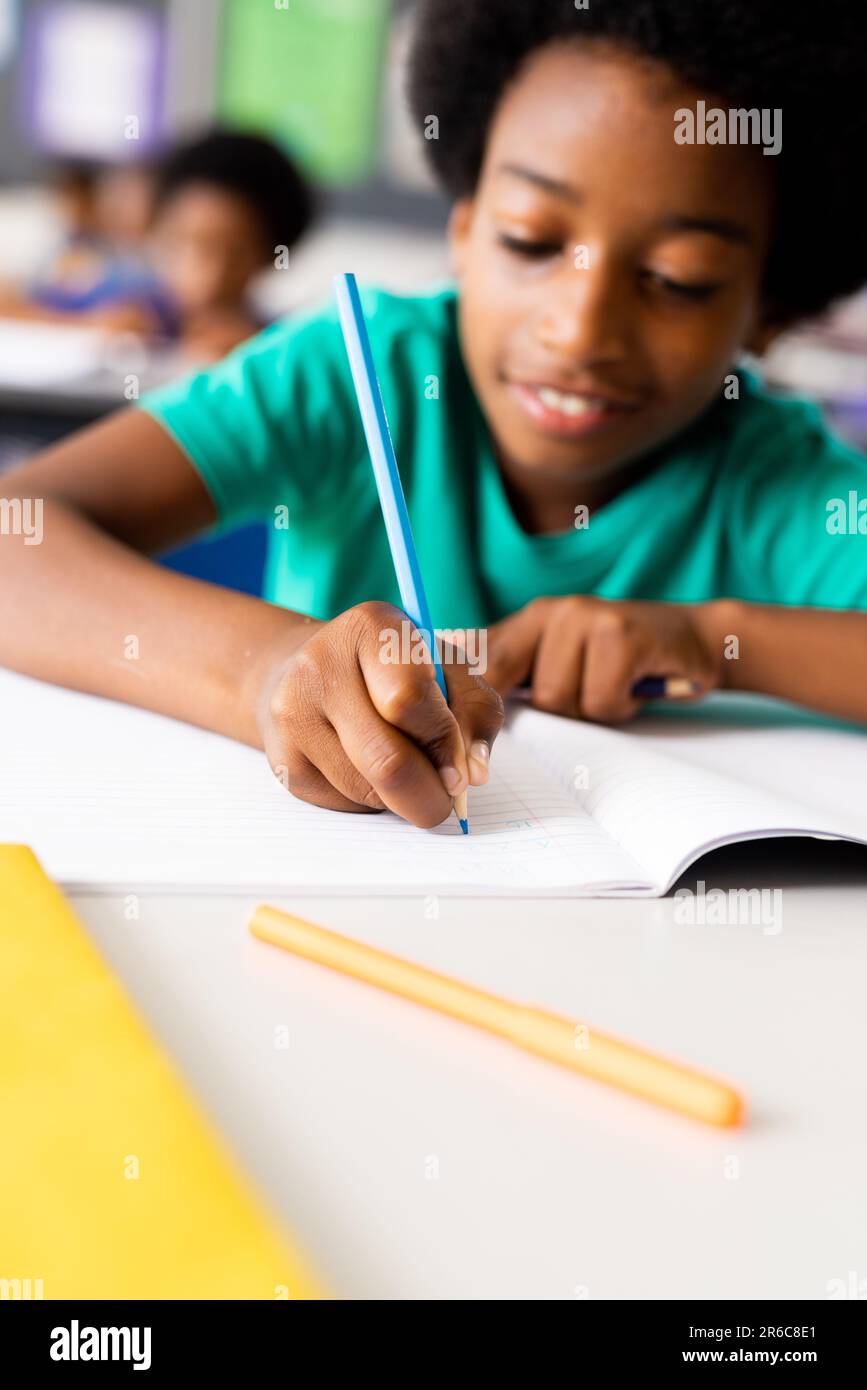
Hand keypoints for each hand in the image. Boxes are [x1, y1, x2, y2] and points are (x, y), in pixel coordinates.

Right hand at [256, 601, 504, 824]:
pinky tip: (368, 770)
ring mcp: (293, 715)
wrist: (312, 672)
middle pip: (387, 761)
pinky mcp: (283, 761)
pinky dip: (372, 802)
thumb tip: (472, 775)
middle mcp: (320, 666)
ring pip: (368, 791)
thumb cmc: (396, 670)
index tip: (461, 767)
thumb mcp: (448, 669)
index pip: (408, 700)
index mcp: (371, 627)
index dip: (444, 743)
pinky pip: (344, 805)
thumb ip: (475, 713)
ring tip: (405, 766)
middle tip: (447, 794)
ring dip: (402, 797)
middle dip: (431, 794)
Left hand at [483, 595, 723, 721]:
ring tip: (615, 685)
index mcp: (532, 619)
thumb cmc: (624, 662)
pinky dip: (620, 706)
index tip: (468, 735)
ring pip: (558, 700)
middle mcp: (554, 611)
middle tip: (586, 697)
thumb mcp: (564, 662)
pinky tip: (636, 684)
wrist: (696, 639)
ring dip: (591, 710)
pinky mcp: (622, 635)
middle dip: (551, 709)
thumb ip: (518, 672)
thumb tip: (459, 695)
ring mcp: (588, 617)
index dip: (471, 702)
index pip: (480, 660)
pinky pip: (599, 701)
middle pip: (518, 688)